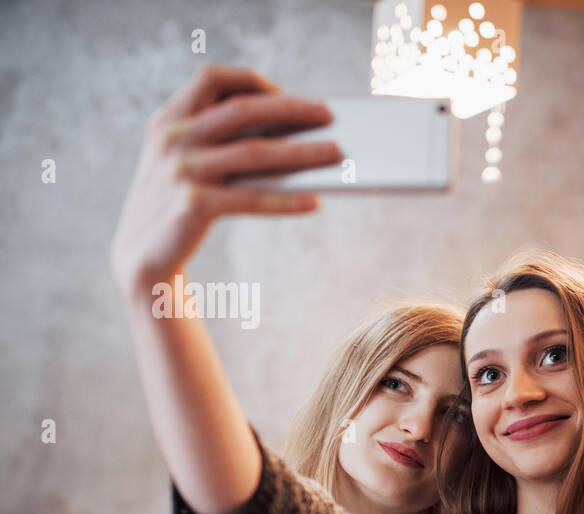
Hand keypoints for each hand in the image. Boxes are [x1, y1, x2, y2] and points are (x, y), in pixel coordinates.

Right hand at [109, 65, 343, 300]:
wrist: (140, 255)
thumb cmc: (177, 203)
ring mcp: (181, 171)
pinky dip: (288, 200)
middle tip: (328, 115)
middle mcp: (171, 139)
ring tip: (336, 153)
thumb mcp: (184, 162)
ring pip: (255, 153)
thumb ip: (218, 140)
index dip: (250, 81)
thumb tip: (289, 132)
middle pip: (242, 111)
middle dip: (291, 109)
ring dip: (303, 151)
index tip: (284, 91)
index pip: (212, 80)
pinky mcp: (193, 205)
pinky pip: (253, 199)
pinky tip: (315, 202)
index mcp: (167, 120)